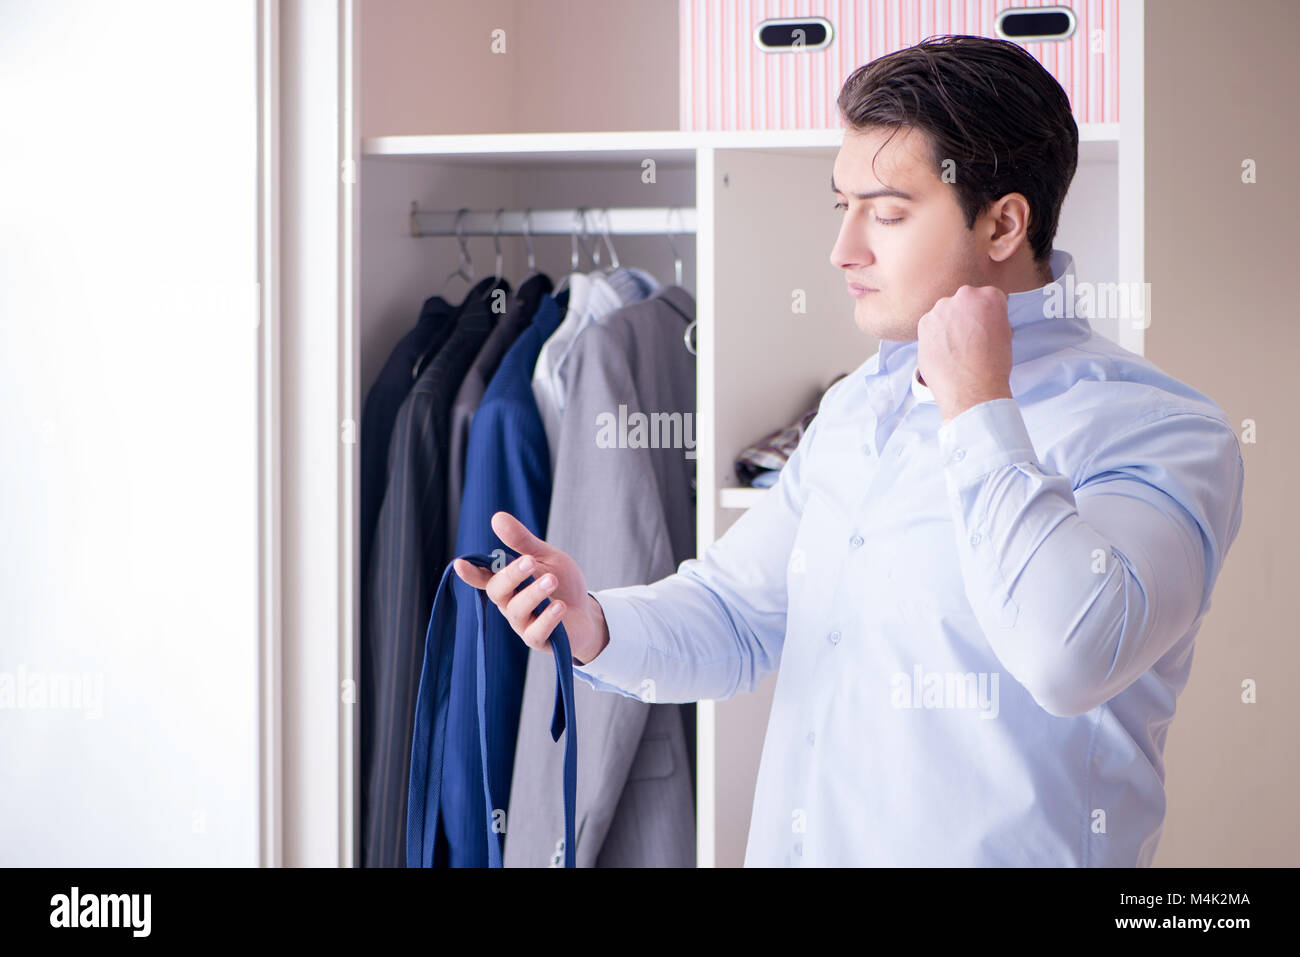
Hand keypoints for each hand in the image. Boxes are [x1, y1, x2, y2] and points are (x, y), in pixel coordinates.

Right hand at [452, 510, 609, 664]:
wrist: (587, 614)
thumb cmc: (562, 584)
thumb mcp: (545, 557)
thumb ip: (522, 541)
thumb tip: (496, 518)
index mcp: (508, 582)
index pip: (484, 577)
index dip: (471, 573)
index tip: (461, 564)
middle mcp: (509, 603)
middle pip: (497, 591)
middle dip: (511, 576)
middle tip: (529, 562)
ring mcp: (522, 623)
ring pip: (517, 610)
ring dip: (534, 593)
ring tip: (553, 580)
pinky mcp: (538, 639)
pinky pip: (535, 632)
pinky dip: (547, 618)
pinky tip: (560, 606)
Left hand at [915, 284, 1013, 423]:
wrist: (971, 389)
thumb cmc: (993, 366)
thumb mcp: (1005, 334)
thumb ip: (992, 318)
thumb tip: (983, 319)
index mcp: (990, 296)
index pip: (987, 299)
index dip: (986, 316)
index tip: (985, 328)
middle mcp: (964, 296)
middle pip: (964, 303)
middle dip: (965, 317)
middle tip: (969, 340)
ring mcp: (941, 309)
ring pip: (945, 314)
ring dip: (948, 326)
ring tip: (955, 349)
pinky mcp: (923, 324)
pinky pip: (930, 326)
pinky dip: (935, 337)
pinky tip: (943, 352)